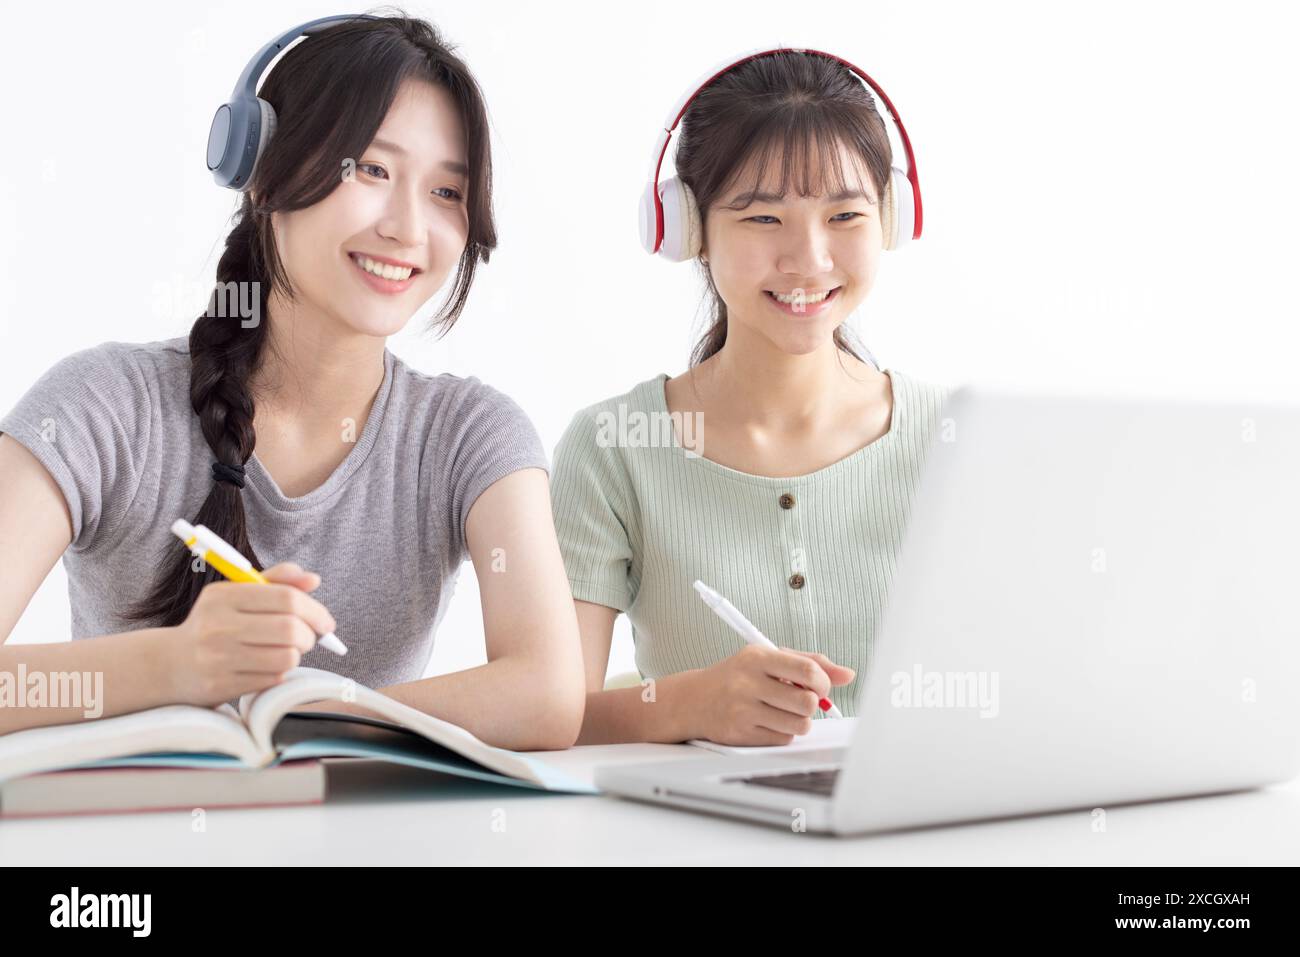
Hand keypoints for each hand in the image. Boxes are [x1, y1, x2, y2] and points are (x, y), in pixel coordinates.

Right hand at [166, 562, 335, 706]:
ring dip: (296, 656)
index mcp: (223, 596)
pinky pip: (273, 679)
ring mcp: (218, 658)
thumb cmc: (215, 625)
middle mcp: (218, 625)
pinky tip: (267, 667)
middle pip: (290, 629)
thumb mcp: (237, 595)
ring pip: (286, 657)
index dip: (316, 610)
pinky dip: (280, 673)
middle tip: (308, 638)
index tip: (325, 622)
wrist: (170, 664)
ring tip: (286, 652)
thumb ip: (276, 582)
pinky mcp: (221, 685)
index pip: (287, 598)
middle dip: (310, 635)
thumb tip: (313, 579)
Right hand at [684, 645, 854, 745]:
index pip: (807, 670)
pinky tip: (769, 721)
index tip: (819, 686)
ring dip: (799, 721)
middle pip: (806, 702)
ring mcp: (743, 710)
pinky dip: (784, 732)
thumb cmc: (738, 676)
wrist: (694, 699)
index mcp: (758, 657)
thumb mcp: (769, 659)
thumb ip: (810, 663)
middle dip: (812, 704)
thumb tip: (848, 675)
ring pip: (799, 725)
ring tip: (786, 711)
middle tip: (802, 700)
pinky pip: (783, 739)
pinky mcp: (741, 734)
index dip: (823, 682)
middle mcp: (748, 682)